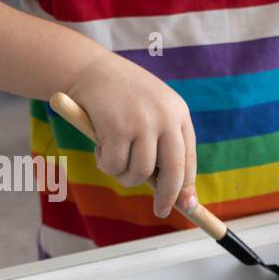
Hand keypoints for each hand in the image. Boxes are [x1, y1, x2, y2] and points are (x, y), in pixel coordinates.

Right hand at [64, 52, 196, 217]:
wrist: (89, 68)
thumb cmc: (121, 95)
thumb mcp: (151, 112)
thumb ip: (163, 143)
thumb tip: (177, 191)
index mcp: (179, 113)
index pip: (189, 158)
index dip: (187, 185)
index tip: (187, 205)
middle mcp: (165, 117)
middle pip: (173, 171)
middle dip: (167, 196)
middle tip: (161, 211)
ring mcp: (142, 122)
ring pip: (140, 172)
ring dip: (125, 176)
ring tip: (114, 161)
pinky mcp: (117, 128)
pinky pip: (115, 165)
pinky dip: (106, 165)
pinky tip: (100, 149)